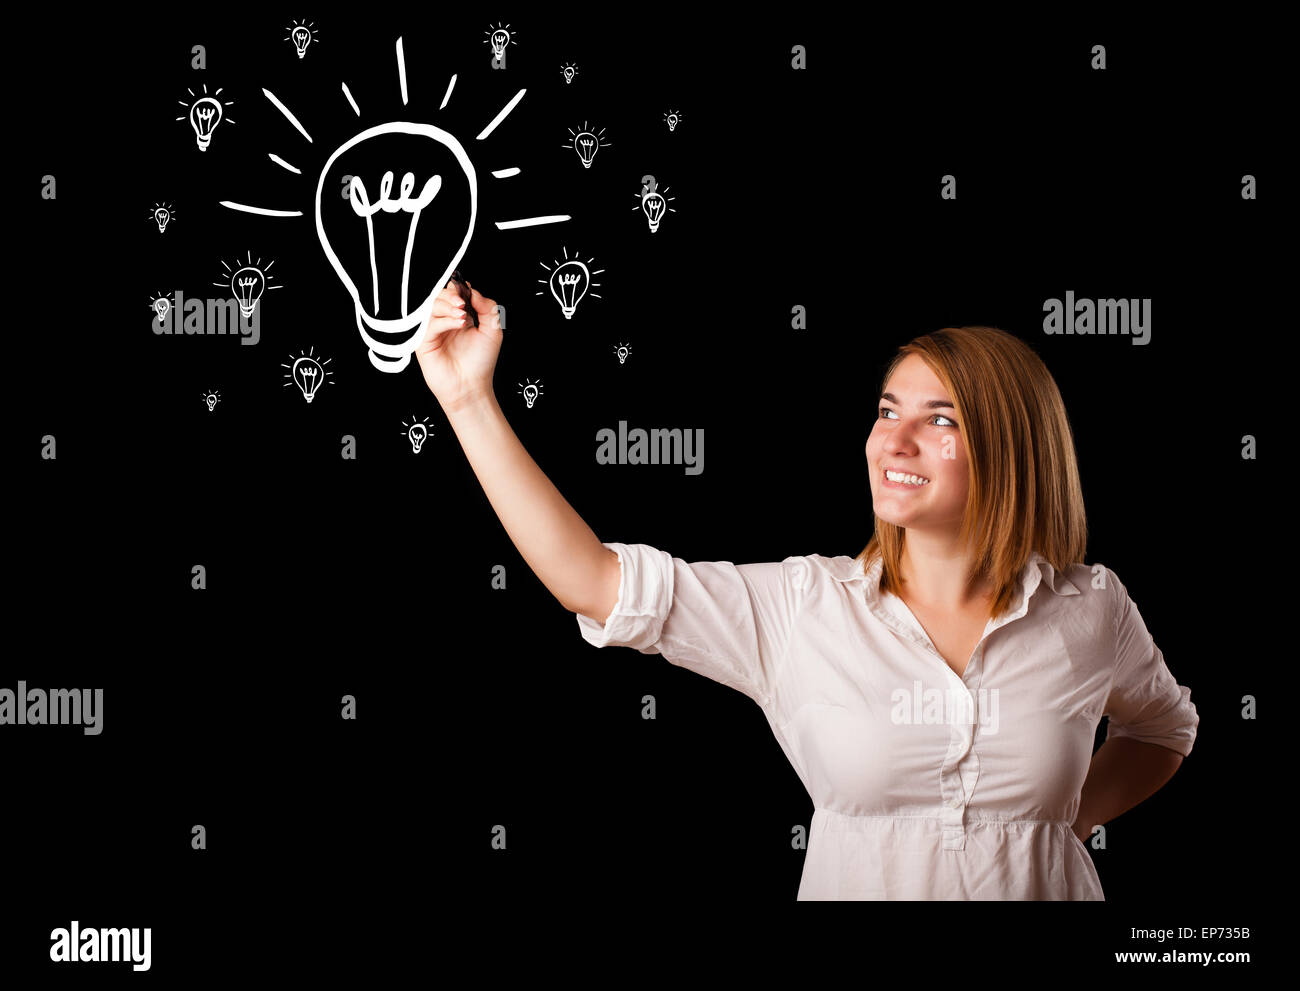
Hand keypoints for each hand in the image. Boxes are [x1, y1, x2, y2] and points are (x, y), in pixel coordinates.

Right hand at [415, 278, 502, 411]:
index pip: (453, 294)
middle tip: (462, 303)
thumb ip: (487, 308)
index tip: (467, 291)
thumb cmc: (481, 362)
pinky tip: (459, 324)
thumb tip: (473, 291)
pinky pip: (430, 324)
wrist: (472, 386)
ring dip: (448, 306)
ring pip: (431, 307)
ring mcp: (432, 331)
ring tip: (463, 316)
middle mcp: (444, 322)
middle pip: (438, 296)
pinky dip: (445, 320)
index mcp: (459, 317)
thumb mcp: (493, 330)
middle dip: (450, 295)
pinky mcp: (423, 342)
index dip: (458, 289)